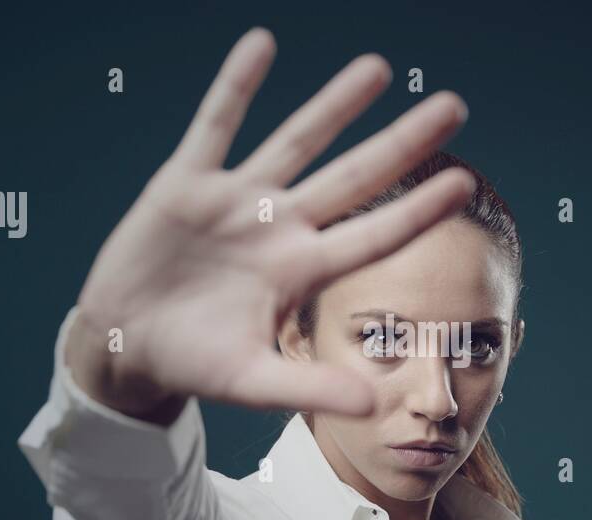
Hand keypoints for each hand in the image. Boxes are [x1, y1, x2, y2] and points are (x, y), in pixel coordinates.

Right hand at [68, 27, 473, 421]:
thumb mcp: (252, 382)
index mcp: (301, 272)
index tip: (464, 182)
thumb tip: (373, 404)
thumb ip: (309, 387)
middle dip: (402, 142)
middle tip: (454, 105)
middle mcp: (279, 228)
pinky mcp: (185, 184)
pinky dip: (235, 87)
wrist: (127, 347)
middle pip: (353, 176)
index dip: (417, 209)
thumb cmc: (195, 365)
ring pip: (296, 141)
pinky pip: (214, 125)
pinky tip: (262, 43)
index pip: (374, 235)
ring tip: (380, 68)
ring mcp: (236, 202)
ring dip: (336, 105)